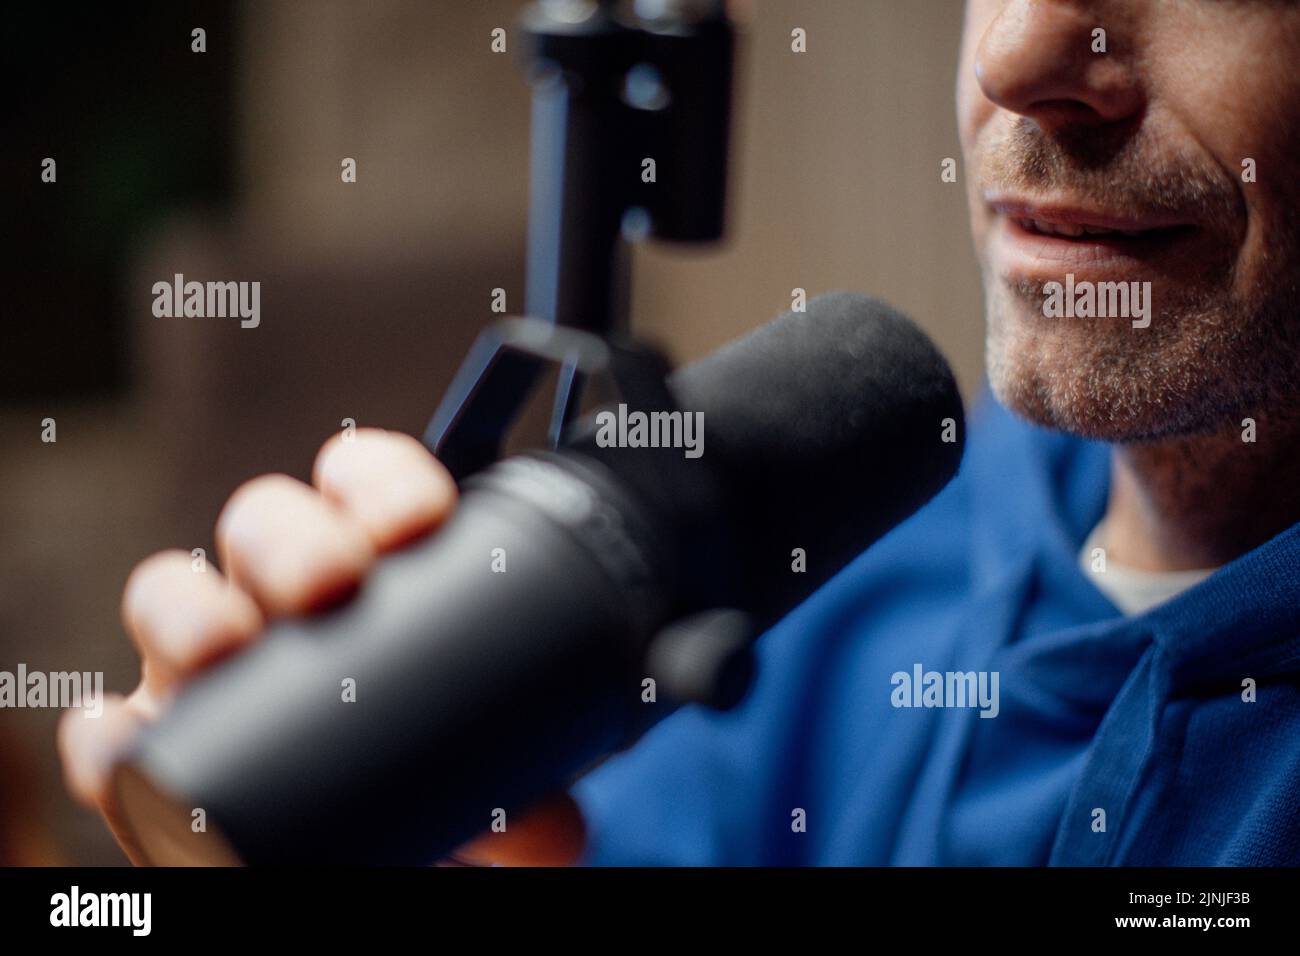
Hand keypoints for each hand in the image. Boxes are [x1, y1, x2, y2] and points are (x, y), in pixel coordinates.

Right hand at [58, 428, 586, 865]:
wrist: (358, 854)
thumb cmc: (422, 788)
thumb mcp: (482, 785)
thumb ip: (525, 800)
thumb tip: (553, 822)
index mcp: (370, 572)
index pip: (368, 483)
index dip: (385, 483)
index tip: (420, 522)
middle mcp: (279, 601)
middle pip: (265, 520)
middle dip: (293, 536)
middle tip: (332, 581)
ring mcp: (205, 667)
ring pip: (171, 592)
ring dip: (190, 608)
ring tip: (224, 648)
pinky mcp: (149, 746)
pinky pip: (110, 732)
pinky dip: (112, 734)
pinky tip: (131, 742)